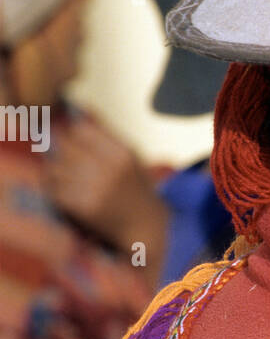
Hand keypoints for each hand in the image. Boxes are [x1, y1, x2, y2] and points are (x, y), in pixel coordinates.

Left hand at [45, 117, 168, 288]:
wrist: (145, 226)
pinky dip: (54, 191)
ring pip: (56, 168)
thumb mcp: (131, 157)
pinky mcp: (84, 207)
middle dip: (60, 153)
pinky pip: (55, 190)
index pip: (81, 130)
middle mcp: (109, 168)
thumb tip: (78, 112)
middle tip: (64, 162)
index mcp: (122, 153)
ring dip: (54, 172)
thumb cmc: (136, 189)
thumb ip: (107, 135)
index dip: (71, 135)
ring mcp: (96, 188)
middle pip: (65, 147)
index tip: (70, 143)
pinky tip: (64, 193)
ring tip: (63, 178)